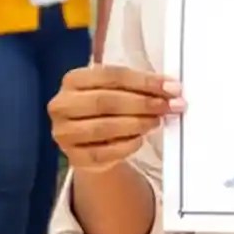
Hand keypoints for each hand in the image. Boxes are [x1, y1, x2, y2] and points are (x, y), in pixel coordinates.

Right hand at [48, 65, 184, 171]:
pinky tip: (140, 139)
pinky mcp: (74, 157)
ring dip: (136, 124)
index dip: (144, 81)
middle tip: (168, 106)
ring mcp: (65, 133)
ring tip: (157, 121)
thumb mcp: (118, 91)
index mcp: (73, 79)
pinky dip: (127, 145)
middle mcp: (62, 104)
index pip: (111, 75)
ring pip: (104, 127)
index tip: (171, 87)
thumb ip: (140, 87)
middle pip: (106, 101)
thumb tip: (171, 88)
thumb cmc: (106, 109)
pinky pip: (104, 152)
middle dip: (142, 103)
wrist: (90, 143)